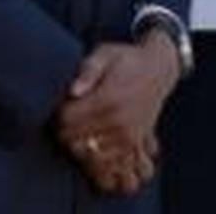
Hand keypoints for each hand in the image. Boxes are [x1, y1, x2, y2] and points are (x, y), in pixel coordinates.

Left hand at [58, 33, 180, 193]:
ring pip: (86, 153)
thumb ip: (88, 70)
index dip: (58, 112)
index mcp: (109, 98)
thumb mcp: (104, 54)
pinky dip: (93, 154)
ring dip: (77, 142)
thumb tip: (73, 91)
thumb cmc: (126, 60)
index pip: (67, 119)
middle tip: (70, 115)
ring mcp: (128, 136)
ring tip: (80, 126)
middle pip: (73, 138)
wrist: (157, 70)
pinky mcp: (134, 144)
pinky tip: (93, 137)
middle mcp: (119, 121)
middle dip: (64, 128)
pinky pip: (104, 161)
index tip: (62, 103)